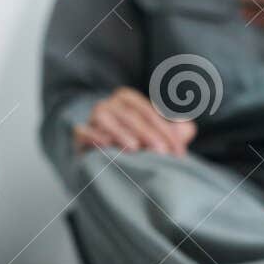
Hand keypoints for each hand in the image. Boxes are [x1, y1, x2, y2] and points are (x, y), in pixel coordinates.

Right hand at [73, 88, 196, 155]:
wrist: (105, 163)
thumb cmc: (138, 147)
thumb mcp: (161, 138)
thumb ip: (179, 130)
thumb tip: (184, 123)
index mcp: (128, 99)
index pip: (149, 112)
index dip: (166, 131)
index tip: (178, 152)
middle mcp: (109, 105)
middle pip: (130, 116)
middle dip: (148, 134)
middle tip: (162, 152)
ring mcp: (92, 118)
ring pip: (105, 119)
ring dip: (121, 132)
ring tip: (135, 148)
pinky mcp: (79, 135)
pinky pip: (83, 131)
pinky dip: (94, 136)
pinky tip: (107, 145)